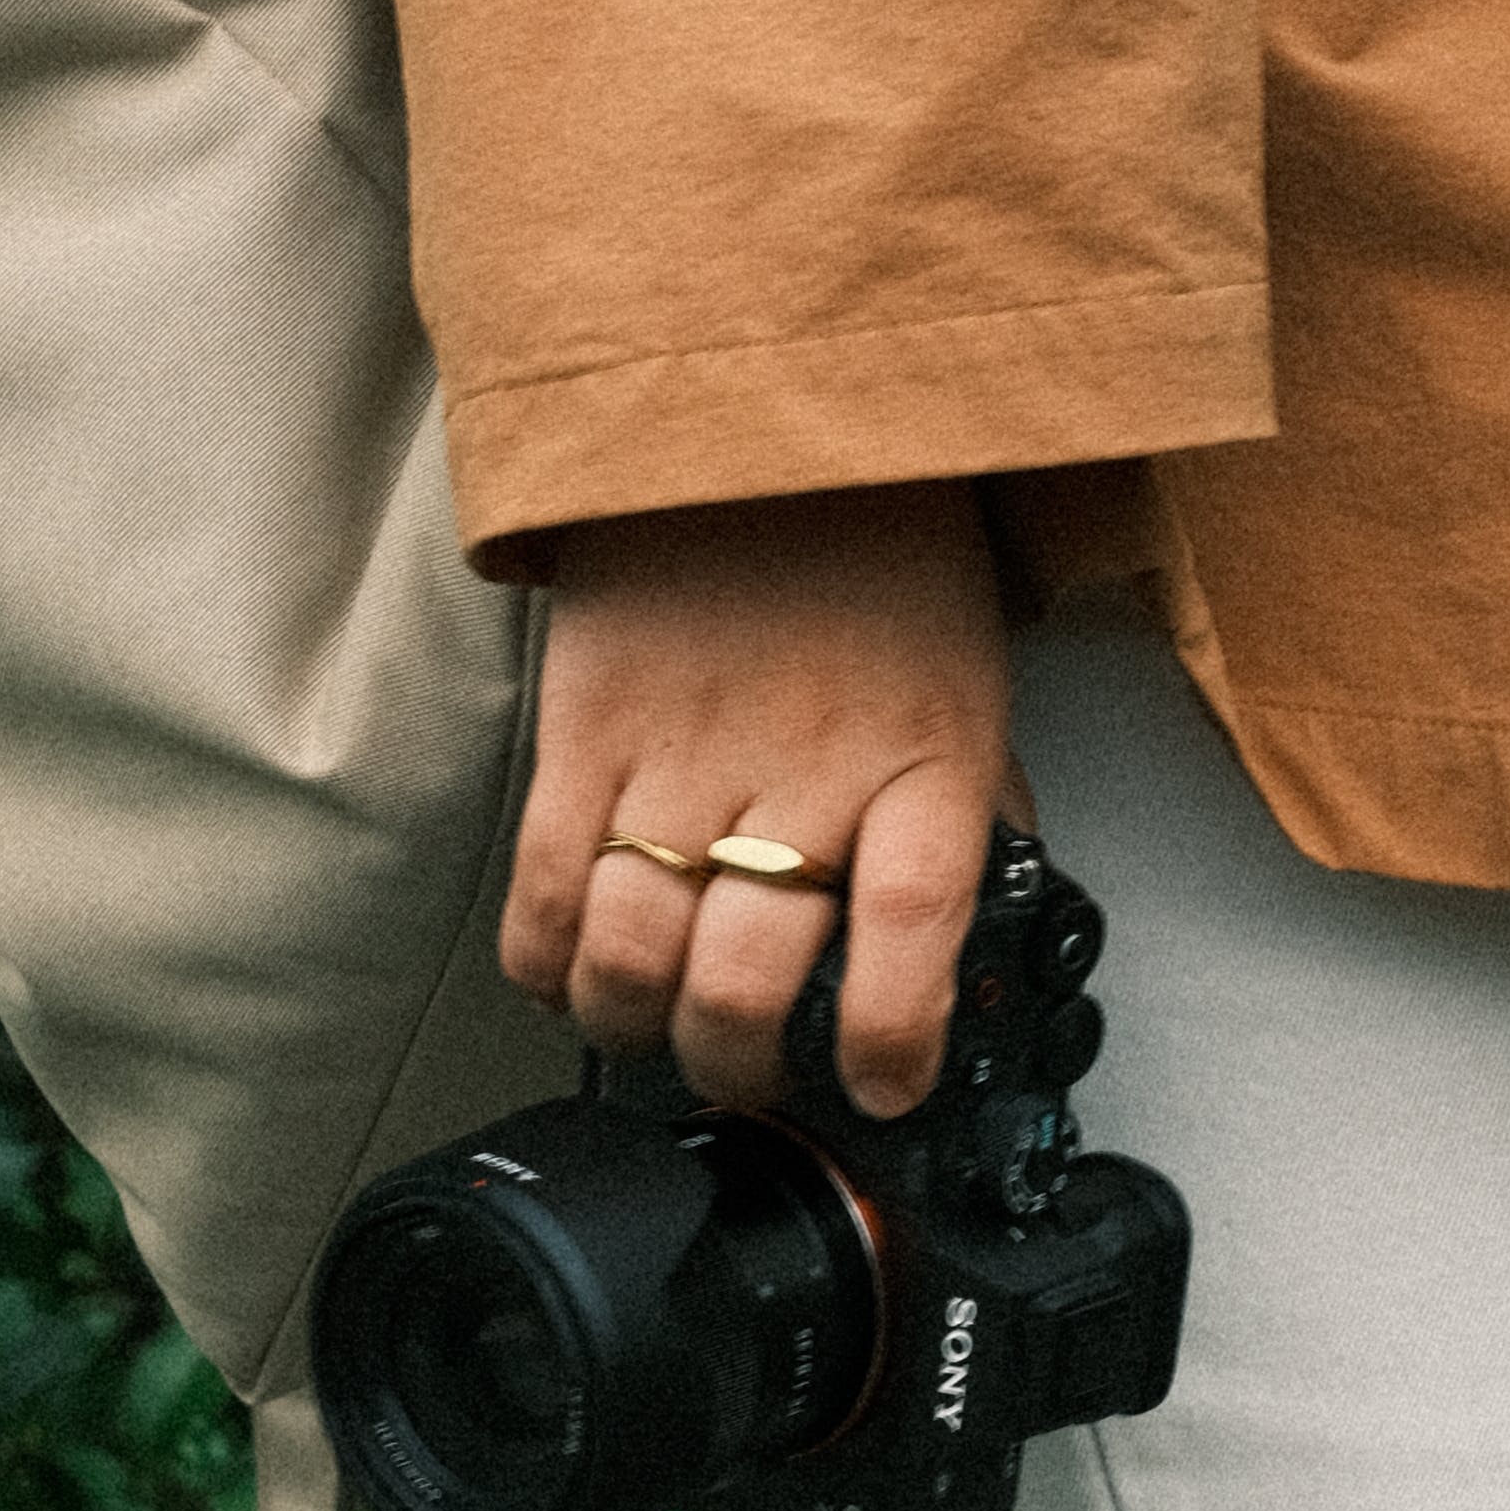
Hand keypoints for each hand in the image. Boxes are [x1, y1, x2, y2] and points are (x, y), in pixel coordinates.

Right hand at [503, 482, 1017, 1117]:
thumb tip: (953, 955)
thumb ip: (962, 821)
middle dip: (737, 1068)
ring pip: (629, 955)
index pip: (911, 928)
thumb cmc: (878, 565)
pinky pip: (544, 892)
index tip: (882, 1087)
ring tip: (654, 1029)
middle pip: (743, 977)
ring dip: (636, 1027)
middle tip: (744, 1074)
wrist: (756, 423)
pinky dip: (550, 965)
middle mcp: (803, 765)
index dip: (890, 1036)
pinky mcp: (583, 730)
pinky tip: (575, 972)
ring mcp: (680, 751)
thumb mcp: (964, 692)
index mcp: (923, 757)